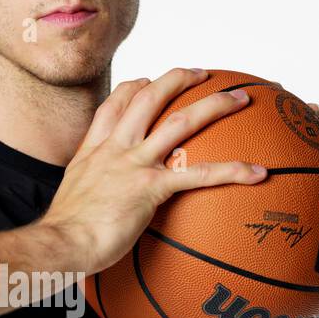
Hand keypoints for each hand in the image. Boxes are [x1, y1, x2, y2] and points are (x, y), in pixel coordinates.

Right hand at [39, 67, 267, 275]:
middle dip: (180, 79)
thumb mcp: (71, 201)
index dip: (135, 88)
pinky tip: (257, 172)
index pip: (115, 105)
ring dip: (215, 105)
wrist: (61, 243)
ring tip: (241, 99)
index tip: (147, 80)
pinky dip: (232, 171)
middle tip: (204, 74)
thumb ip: (89, 193)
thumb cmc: (64, 234)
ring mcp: (135, 165)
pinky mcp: (151, 188)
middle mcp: (116, 148)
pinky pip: (200, 174)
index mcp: (94, 150)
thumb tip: (95, 208)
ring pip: (181, 122)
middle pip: (150, 97)